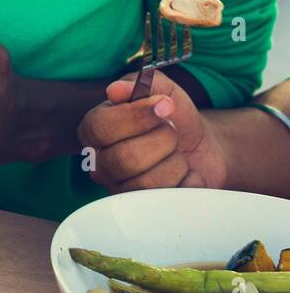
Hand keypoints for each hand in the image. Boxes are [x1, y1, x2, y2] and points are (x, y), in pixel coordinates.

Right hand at [78, 74, 225, 190]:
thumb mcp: (161, 90)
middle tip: (171, 131)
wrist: (199, 144)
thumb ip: (140, 82)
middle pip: (124, 159)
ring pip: (147, 183)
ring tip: (178, 152)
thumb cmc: (172, 115)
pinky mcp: (146, 209)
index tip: (164, 105)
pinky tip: (185, 172)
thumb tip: (115, 90)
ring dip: (177, 161)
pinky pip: (170, 199)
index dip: (137, 116)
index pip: (101, 127)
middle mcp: (100, 162)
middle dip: (162, 140)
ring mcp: (121, 189)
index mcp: (93, 130)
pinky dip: (189, 180)